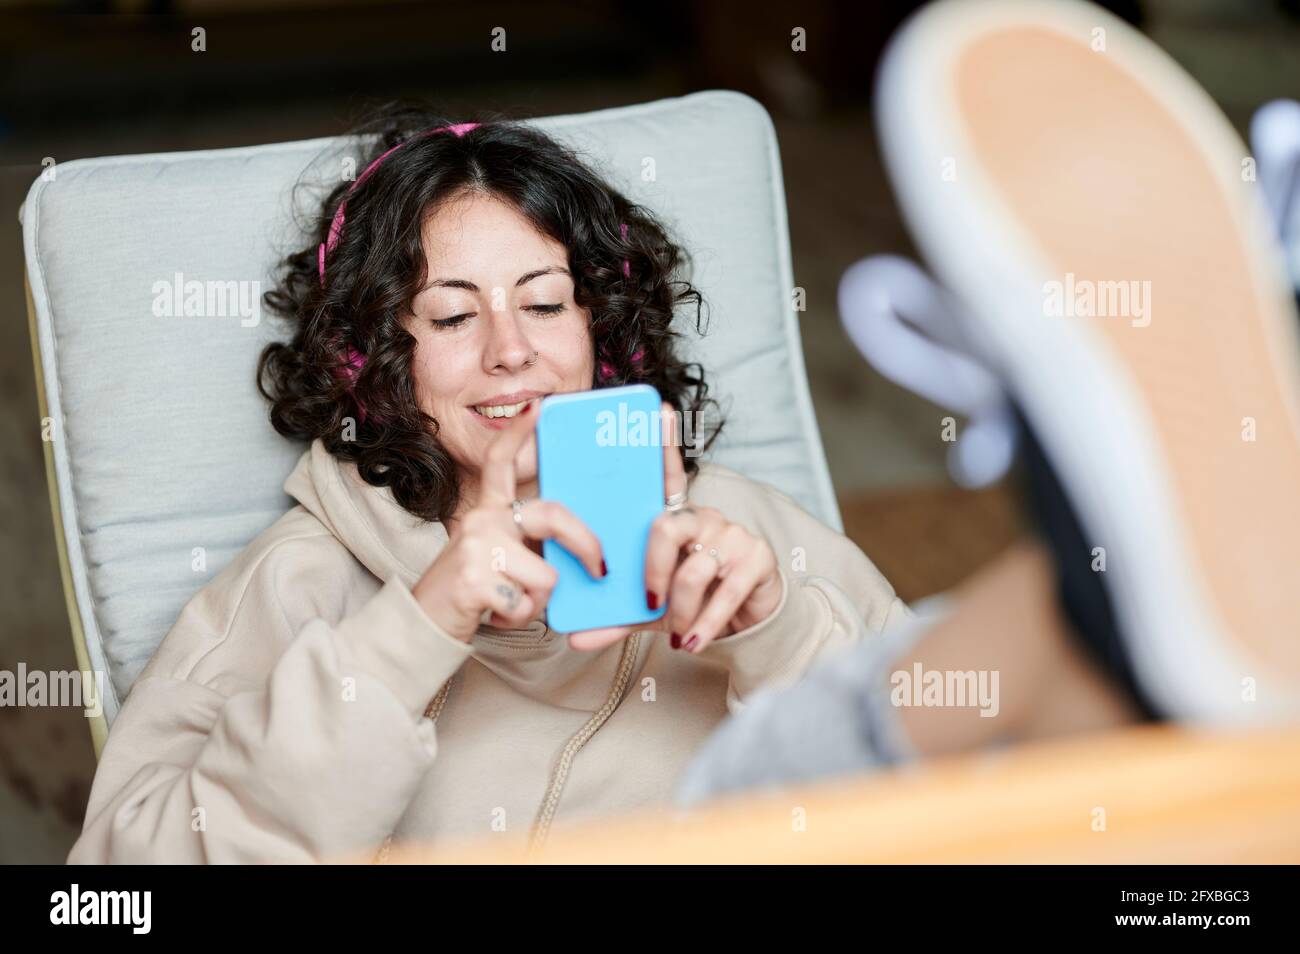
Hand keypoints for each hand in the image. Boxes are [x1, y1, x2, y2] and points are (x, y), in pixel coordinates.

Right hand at [411, 399, 606, 641]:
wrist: (423, 623)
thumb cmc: (472, 590)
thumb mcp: (498, 555)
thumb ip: (527, 540)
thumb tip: (581, 544)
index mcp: (488, 510)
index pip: (500, 461)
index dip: (520, 432)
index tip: (539, 406)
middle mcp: (481, 520)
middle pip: (553, 516)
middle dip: (587, 544)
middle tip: (600, 567)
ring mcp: (477, 548)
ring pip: (546, 575)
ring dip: (536, 602)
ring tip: (511, 604)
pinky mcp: (475, 579)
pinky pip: (527, 604)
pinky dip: (519, 619)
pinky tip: (497, 615)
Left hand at [568, 403, 783, 653]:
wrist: (747, 625)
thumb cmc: (692, 604)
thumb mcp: (651, 609)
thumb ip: (614, 616)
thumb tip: (571, 637)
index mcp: (676, 520)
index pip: (668, 477)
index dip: (663, 445)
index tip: (659, 412)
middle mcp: (705, 519)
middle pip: (666, 528)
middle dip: (653, 572)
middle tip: (650, 603)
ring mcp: (733, 536)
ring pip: (692, 569)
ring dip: (680, 610)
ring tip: (677, 632)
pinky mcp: (757, 559)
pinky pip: (723, 591)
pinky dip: (704, 623)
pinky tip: (693, 640)